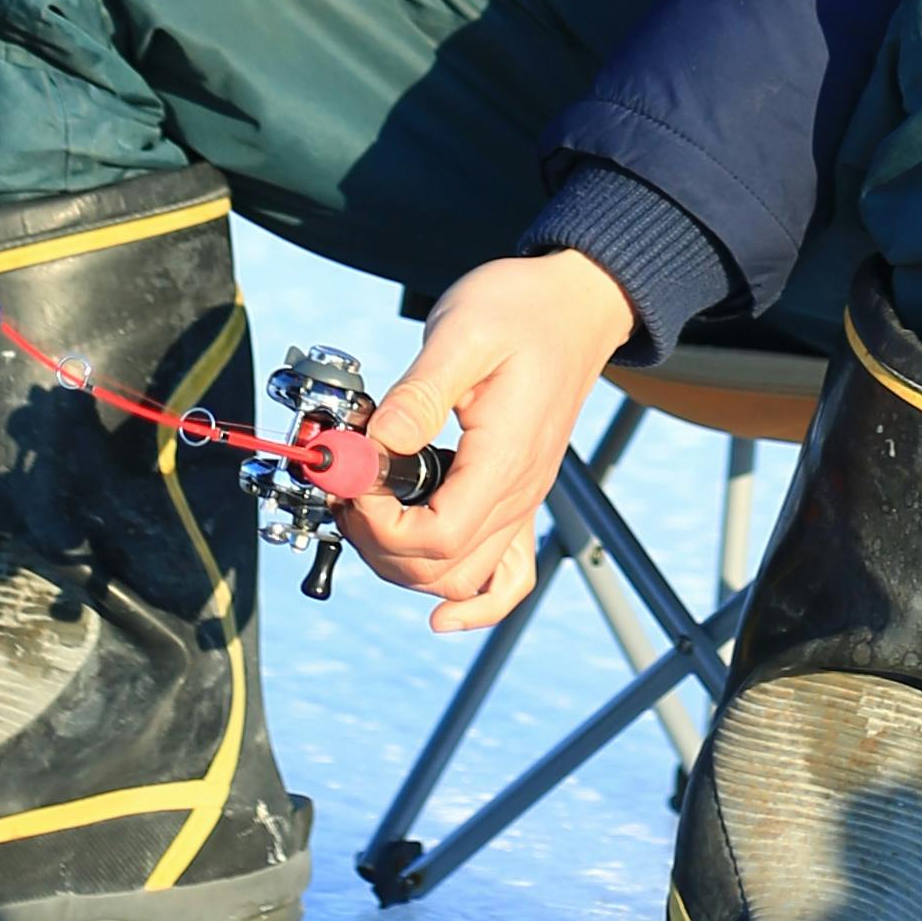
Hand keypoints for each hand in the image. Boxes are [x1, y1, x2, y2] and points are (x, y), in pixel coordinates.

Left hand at [343, 252, 635, 637]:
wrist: (575, 306)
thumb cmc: (524, 309)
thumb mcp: (463, 332)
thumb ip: (419, 393)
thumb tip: (376, 444)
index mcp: (503, 458)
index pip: (438, 537)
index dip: (382, 525)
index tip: (352, 481)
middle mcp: (518, 493)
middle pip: (441, 570)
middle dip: (378, 544)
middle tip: (346, 489)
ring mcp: (522, 501)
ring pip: (460, 579)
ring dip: (404, 564)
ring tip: (368, 511)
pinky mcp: (518, 497)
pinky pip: (505, 578)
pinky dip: (474, 605)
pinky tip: (442, 614)